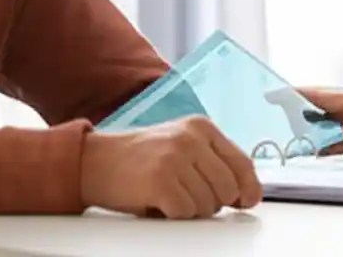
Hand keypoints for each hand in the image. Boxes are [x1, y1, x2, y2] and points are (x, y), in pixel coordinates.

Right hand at [80, 116, 262, 218]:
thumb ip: (214, 163)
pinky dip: (172, 215)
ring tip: (168, 195)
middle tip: (188, 197)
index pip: (242, 163)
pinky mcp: (160, 180)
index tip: (247, 201)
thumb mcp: (182, 147)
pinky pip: (185, 213)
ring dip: (190, 209)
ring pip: (207, 204)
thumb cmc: (140, 159)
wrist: (94, 160)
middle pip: (228, 188)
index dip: (249, 188)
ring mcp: (175, 158)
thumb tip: (248, 194)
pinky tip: (157, 202)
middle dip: (213, 202)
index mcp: (201, 127)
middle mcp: (191, 138)